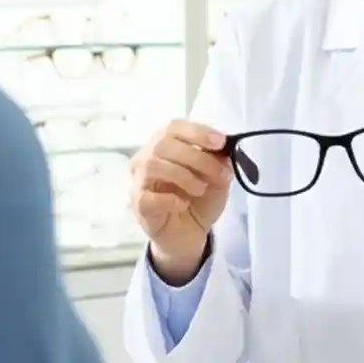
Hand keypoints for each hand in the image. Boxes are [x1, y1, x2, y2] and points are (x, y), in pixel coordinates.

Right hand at [129, 119, 232, 285]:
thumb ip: (218, 161)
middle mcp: (147, 158)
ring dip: (183, 175)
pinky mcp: (139, 206)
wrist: (189, 235)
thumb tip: (224, 149)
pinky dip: (169, 199)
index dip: (197, 132)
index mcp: (166, 145)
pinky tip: (183, 204)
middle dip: (196, 157)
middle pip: (162, 144)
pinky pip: (148, 197)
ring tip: (201, 189)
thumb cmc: (199, 200)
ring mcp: (139, 182)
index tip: (220, 142)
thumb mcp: (217, 178)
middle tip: (218, 174)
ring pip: (152, 165)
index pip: (173, 127)